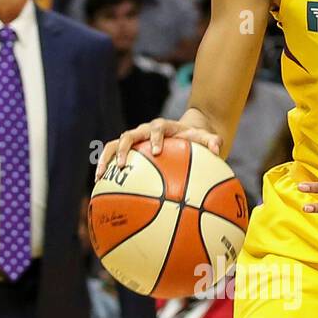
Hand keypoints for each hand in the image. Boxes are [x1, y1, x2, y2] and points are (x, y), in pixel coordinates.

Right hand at [95, 118, 220, 180]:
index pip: (156, 128)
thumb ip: (211, 141)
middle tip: (121, 165)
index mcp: (162, 127)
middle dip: (123, 149)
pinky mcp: (128, 152)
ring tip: (99, 178)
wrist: (184, 133)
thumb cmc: (195, 139)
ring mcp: (134, 141)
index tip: (156, 151)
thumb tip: (218, 148)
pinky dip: (105, 171)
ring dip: (105, 160)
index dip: (155, 138)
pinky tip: (100, 189)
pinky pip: (112, 160)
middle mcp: (143, 131)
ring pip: (113, 146)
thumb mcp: (206, 138)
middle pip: (128, 135)